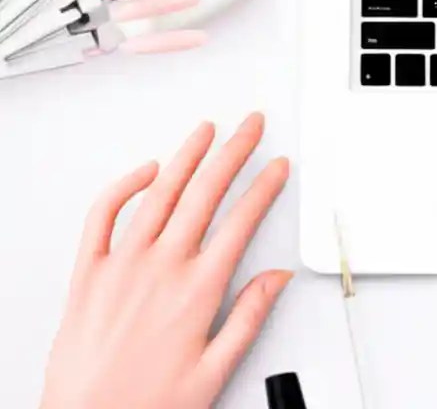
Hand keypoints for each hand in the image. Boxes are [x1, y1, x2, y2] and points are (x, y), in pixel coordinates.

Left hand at [40, 113, 290, 408]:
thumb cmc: (147, 402)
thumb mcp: (216, 369)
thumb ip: (249, 316)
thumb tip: (276, 278)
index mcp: (198, 290)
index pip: (241, 221)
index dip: (264, 187)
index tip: (277, 166)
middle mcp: (161, 268)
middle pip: (205, 193)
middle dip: (233, 153)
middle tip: (250, 126)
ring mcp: (121, 265)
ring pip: (160, 194)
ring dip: (186, 156)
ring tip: (205, 132)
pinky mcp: (88, 273)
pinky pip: (103, 215)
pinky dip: (124, 186)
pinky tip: (145, 170)